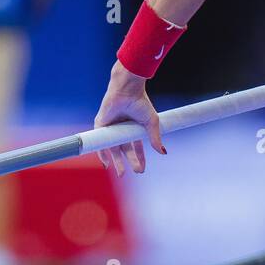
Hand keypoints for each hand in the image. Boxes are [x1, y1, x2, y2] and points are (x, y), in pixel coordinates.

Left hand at [93, 60, 166, 175]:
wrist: (127, 90)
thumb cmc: (140, 102)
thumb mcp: (151, 123)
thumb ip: (155, 138)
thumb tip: (163, 152)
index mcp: (133, 128)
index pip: (136, 147)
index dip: (139, 158)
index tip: (141, 169)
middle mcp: (122, 129)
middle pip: (125, 150)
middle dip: (129, 162)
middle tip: (134, 172)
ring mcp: (111, 128)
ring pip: (113, 149)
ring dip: (116, 162)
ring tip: (121, 174)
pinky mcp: (101, 124)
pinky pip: (101, 142)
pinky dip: (103, 153)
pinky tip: (106, 163)